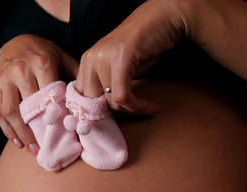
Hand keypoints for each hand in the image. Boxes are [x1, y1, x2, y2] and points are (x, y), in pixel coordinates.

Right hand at [0, 34, 78, 153]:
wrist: (17, 43)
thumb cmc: (44, 54)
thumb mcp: (63, 58)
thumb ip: (75, 76)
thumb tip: (88, 102)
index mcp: (41, 63)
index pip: (48, 95)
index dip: (53, 116)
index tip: (61, 133)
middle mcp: (20, 70)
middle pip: (28, 106)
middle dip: (36, 131)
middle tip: (46, 148)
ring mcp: (4, 79)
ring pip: (10, 112)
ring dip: (20, 134)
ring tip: (31, 148)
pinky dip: (7, 130)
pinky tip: (17, 141)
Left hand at [76, 0, 190, 113]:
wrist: (164, 18)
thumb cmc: (145, 46)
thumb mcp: (120, 69)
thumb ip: (108, 85)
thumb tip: (104, 113)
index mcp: (87, 61)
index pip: (82, 97)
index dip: (98, 112)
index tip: (118, 118)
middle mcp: (91, 58)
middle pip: (93, 102)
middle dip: (115, 113)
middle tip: (135, 113)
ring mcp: (103, 57)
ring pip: (109, 101)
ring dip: (132, 110)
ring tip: (149, 108)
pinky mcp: (119, 59)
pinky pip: (122, 96)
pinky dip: (138, 106)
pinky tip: (153, 106)